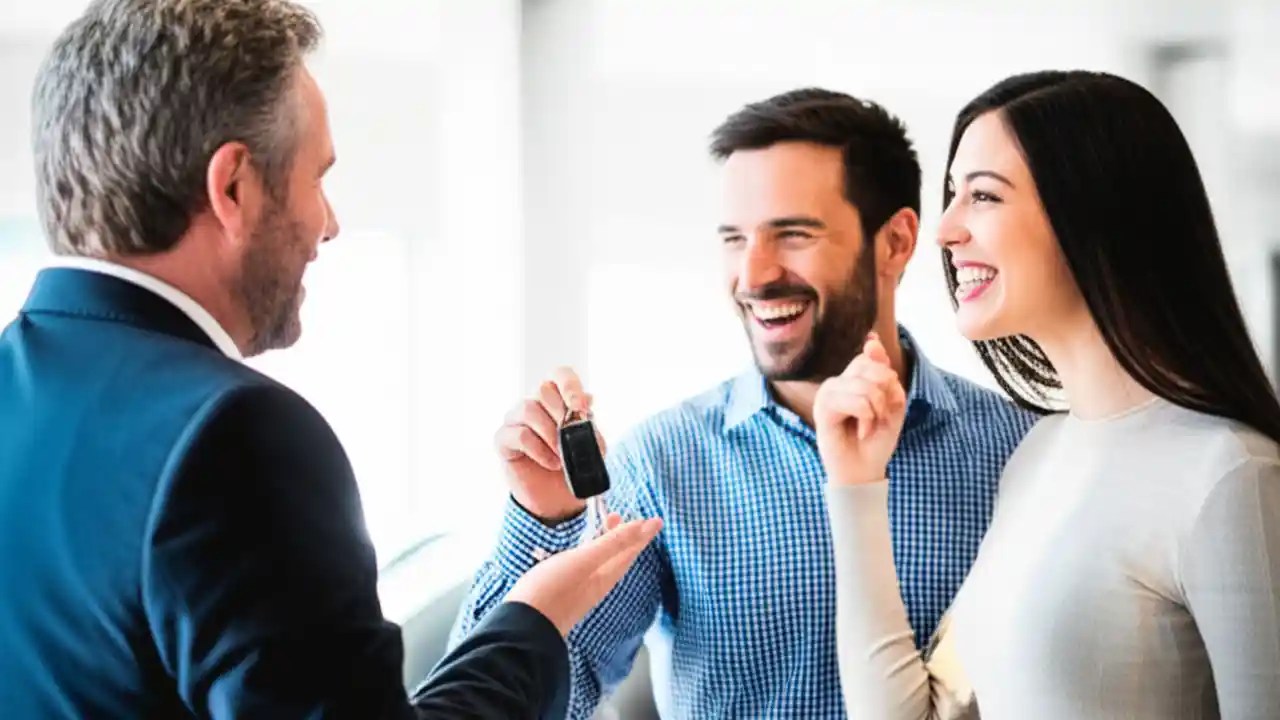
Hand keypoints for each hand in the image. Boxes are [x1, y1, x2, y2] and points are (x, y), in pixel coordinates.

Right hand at [495, 366, 604, 523]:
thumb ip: (589, 423)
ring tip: (562, 455)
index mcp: (557, 400)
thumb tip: (589, 397)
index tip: (580, 407)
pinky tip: (552, 463)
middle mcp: (535, 404)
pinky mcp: (503, 440)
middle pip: (543, 389)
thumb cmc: (574, 467)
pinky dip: (540, 450)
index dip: (570, 385)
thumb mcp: (592, 446)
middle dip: (560, 411)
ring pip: (529, 409)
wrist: (558, 500)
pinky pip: (519, 435)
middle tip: (571, 434)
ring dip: (550, 433)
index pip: (560, 375)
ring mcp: (516, 420)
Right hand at [507, 513, 662, 635]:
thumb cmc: (553, 591)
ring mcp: (581, 587)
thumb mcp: (585, 560)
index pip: (630, 550)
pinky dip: (591, 551)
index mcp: (606, 574)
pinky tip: (582, 550)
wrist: (524, 625)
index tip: (656, 520)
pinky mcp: (565, 589)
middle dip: (625, 535)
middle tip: (627, 517)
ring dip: (608, 541)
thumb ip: (613, 543)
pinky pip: (587, 566)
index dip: (643, 533)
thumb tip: (643, 527)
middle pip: (618, 555)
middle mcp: (597, 582)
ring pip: (602, 560)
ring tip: (607, 525)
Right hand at [814, 332, 906, 484]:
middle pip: (868, 367)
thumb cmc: (876, 439)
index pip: (870, 359)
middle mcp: (835, 383)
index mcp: (849, 379)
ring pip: (865, 386)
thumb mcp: (891, 401)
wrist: (864, 470)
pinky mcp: (822, 410)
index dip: (887, 380)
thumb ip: (884, 372)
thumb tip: (871, 341)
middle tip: (880, 416)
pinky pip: (857, 402)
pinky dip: (868, 419)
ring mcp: (827, 395)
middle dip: (885, 394)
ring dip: (877, 410)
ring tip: (870, 426)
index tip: (887, 403)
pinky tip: (862, 431)